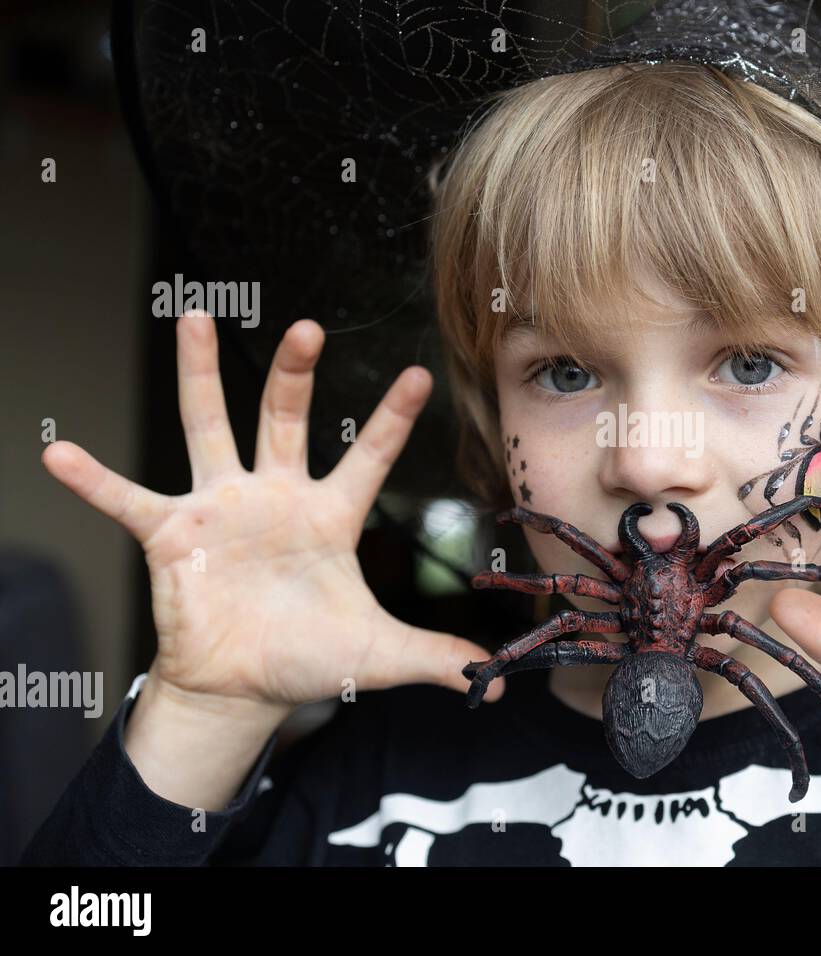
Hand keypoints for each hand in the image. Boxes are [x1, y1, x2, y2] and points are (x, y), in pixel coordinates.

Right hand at [42, 310, 501, 725]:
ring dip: (198, 374)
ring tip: (194, 316)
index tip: (419, 374)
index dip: (393, 418)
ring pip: (209, 425)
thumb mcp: (375, 655)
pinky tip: (59, 454)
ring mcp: (221, 507)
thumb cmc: (306, 658)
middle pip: (285, 417)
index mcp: (329, 515)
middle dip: (294, 373)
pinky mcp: (171, 534)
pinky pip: (128, 499)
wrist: (240, 687)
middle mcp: (275, 495)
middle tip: (306, 327)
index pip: (369, 455)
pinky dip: (95, 481)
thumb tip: (495, 683)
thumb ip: (433, 655)